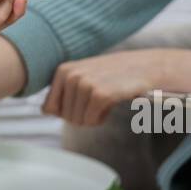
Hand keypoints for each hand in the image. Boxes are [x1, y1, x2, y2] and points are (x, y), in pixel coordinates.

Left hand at [42, 49, 170, 125]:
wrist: (145, 68)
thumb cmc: (113, 76)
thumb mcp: (83, 77)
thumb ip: (63, 91)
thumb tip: (44, 111)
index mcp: (63, 70)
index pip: (48, 108)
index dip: (67, 112)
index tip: (83, 102)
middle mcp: (70, 75)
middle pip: (64, 117)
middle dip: (82, 115)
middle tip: (99, 100)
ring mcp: (84, 84)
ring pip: (77, 121)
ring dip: (92, 117)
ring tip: (106, 100)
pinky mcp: (99, 94)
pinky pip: (90, 121)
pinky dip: (100, 119)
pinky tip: (110, 105)